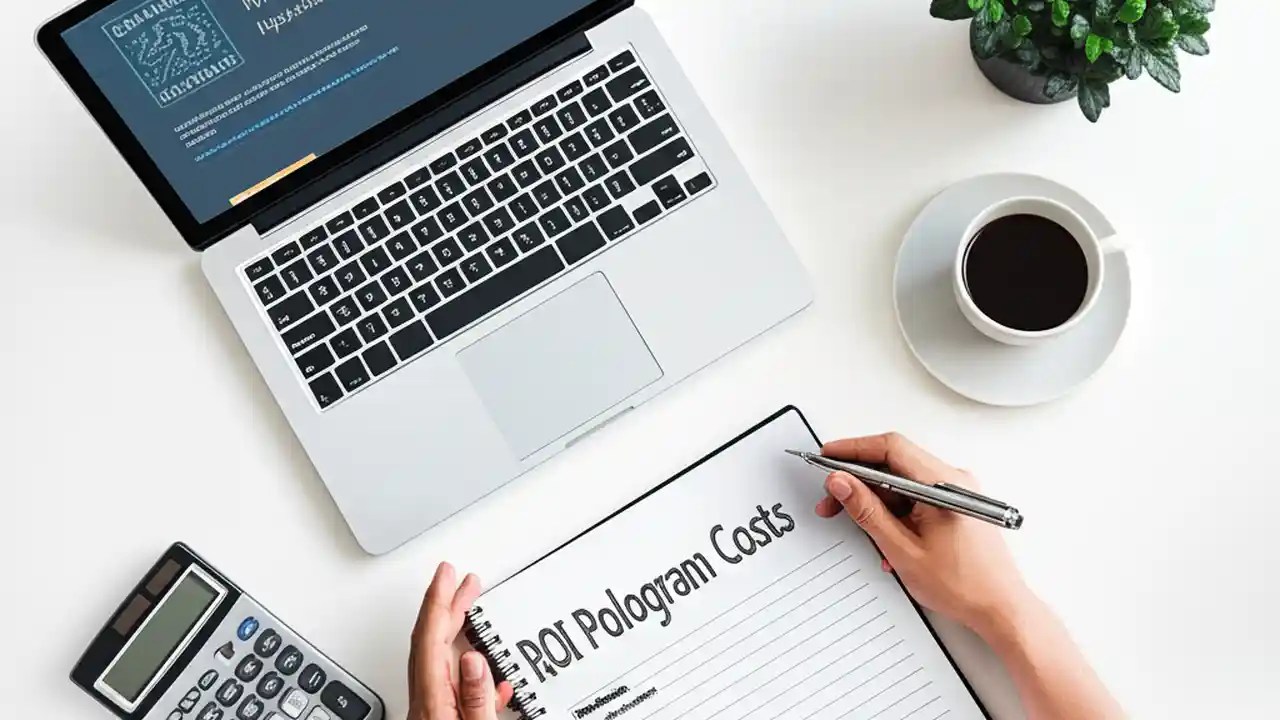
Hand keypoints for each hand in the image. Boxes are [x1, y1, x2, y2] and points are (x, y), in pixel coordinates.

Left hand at [408, 563, 513, 719]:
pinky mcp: (436, 719)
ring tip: (465, 605)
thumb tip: (473, 659)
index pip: (430, 639)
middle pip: (430, 643)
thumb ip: (476, 698)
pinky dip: (461, 663)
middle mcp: (424, 705)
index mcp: (431, 703)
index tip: (446, 574)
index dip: (438, 600)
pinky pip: (445, 682)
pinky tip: (480, 664)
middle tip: (459, 579)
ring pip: (435, 659)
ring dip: (451, 628)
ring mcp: (428, 712)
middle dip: (444, 604)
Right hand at [814, 433, 1031, 637]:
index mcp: (943, 485)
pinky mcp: (954, 506)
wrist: (1000, 608)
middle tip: (833, 498)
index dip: (854, 449)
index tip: (829, 456)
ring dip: (877, 502)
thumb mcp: (903, 549)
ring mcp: (956, 493)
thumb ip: (868, 512)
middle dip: (859, 482)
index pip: (891, 448)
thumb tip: (842, 484)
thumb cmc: (965, 585)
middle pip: (895, 465)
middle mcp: (954, 481)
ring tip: (860, 526)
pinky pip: (916, 498)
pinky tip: (886, 537)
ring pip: (903, 484)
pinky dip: (895, 512)